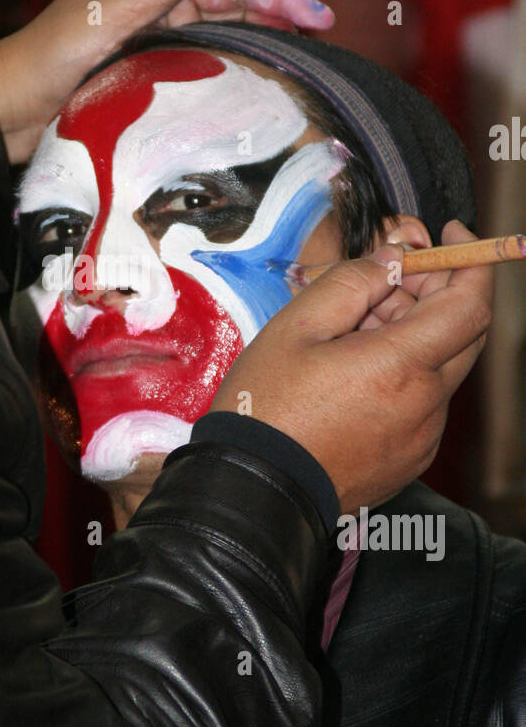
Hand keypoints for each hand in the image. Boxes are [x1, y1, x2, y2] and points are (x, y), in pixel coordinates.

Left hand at [0, 0, 334, 162]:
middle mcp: (157, 17)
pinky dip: (228, 90)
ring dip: (259, 59)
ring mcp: (151, 55)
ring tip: (299, 82)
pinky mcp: (143, 92)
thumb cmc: (48, 55)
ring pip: (220, 50)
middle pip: (234, 15)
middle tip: (322, 52)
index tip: (318, 19)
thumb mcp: (111, 8)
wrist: (4, 115)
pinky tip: (250, 110)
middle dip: (280, 26)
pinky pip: (199, 85)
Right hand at [209, 224, 493, 512]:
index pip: (471, 303)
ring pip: (440, 367)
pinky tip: (355, 373)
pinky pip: (423, 402)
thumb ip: (352, 281)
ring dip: (415, 335)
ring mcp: (422, 437)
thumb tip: (392, 260)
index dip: (469, 260)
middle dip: (437, 293)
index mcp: (401, 366)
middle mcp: (426, 404)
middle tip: (389, 278)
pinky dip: (405, 373)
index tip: (450, 236)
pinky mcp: (410, 459)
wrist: (255, 490)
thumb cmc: (267, 408)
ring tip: (353, 331)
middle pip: (464, 333)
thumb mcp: (297, 326)